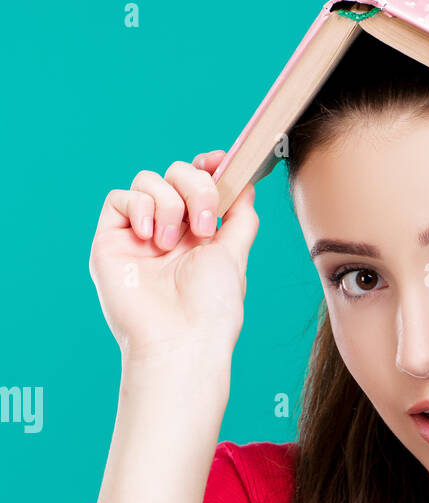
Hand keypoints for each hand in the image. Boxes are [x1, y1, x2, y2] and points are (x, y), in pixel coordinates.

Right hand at [88, 150, 257, 376]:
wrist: (181, 340)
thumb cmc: (211, 308)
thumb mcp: (235, 253)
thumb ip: (240, 215)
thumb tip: (244, 182)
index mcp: (199, 233)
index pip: (197, 182)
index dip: (206, 166)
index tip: (217, 162)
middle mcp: (168, 230)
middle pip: (176, 172)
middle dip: (195, 187)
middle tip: (204, 226)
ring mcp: (138, 234)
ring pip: (148, 180)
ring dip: (169, 204)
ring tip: (172, 243)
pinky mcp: (111, 241)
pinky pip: (119, 198)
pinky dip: (139, 208)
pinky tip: (151, 238)